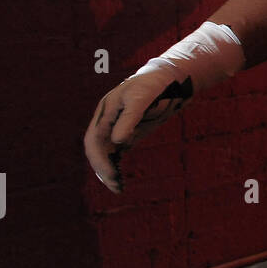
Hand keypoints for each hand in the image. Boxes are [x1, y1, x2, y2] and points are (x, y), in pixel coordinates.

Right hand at [84, 71, 192, 193]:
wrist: (172, 79)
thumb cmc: (155, 85)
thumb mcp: (142, 99)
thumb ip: (129, 119)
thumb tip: (117, 142)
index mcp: (106, 111)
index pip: (94, 140)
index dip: (99, 159)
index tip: (112, 175)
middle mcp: (108, 120)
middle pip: (97, 149)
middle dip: (103, 169)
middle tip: (117, 187)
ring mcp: (117, 127)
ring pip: (105, 153)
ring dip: (108, 170)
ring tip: (119, 188)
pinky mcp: (129, 132)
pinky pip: (117, 152)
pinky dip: (117, 165)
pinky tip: (122, 179)